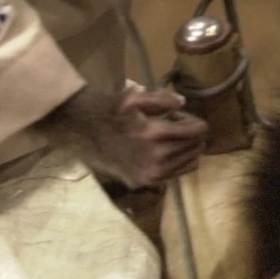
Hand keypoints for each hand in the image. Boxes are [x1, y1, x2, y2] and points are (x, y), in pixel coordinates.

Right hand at [90, 84, 208, 185]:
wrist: (82, 131)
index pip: (197, 130)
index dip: (191, 119)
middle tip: (171, 125)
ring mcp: (151, 174)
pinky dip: (178, 161)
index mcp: (156, 134)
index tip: (176, 115)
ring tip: (166, 138)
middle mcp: (157, 159)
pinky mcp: (144, 182)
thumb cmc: (109, 110)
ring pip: (191, 161)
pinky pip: (177, 174)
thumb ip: (164, 99)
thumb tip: (183, 104)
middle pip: (196, 146)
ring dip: (185, 147)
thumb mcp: (135, 97)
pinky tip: (161, 150)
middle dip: (190, 133)